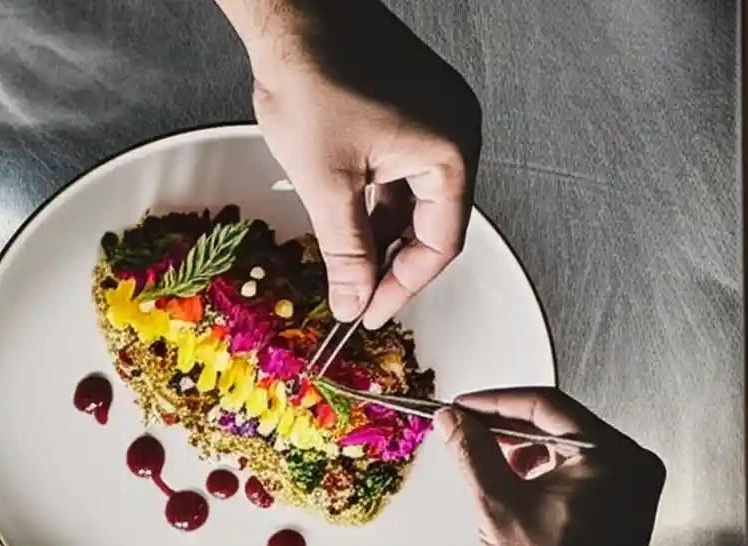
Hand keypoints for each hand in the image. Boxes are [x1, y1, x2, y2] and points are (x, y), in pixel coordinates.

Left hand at [216, 0, 481, 325]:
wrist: (293, 11)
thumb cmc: (313, 78)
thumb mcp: (327, 184)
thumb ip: (346, 251)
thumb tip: (354, 301)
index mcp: (450, 153)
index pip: (440, 243)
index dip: (403, 286)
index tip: (369, 312)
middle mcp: (454, 133)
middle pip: (432, 221)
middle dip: (391, 261)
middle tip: (356, 293)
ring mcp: (434, 116)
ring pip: (413, 196)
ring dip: (380, 230)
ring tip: (344, 259)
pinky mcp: (410, 105)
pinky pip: (402, 166)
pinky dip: (375, 196)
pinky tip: (346, 216)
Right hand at [435, 389, 686, 545]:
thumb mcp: (497, 506)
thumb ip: (472, 453)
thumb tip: (454, 420)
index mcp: (611, 455)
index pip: (545, 404)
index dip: (495, 402)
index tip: (464, 406)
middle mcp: (631, 463)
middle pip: (559, 421)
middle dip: (507, 425)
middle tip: (466, 428)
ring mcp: (632, 483)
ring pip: (567, 444)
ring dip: (523, 447)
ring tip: (486, 459)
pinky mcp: (624, 502)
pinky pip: (579, 467)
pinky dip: (544, 468)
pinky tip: (515, 481)